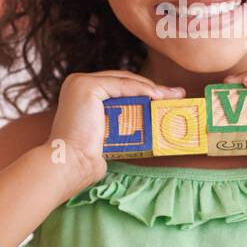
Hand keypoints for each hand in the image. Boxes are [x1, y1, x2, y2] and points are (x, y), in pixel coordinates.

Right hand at [46, 71, 185, 188]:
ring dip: (152, 88)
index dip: (142, 92)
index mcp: (81, 94)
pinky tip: (158, 96)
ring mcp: (80, 83)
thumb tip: (144, 124)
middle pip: (123, 83)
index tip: (164, 99)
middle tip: (175, 95)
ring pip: (124, 82)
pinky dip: (142, 89)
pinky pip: (122, 85)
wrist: (70, 164)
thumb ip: (118, 122)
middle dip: (152, 88)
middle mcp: (78, 84)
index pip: (117, 88)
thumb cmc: (86, 157)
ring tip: (174, 95)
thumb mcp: (106, 133)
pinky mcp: (86, 86)